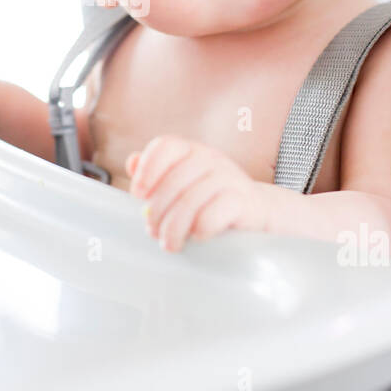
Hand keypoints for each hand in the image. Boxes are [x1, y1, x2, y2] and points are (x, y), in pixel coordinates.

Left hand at [126, 134, 270, 251]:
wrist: (258, 214)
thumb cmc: (212, 201)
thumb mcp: (183, 185)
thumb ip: (157, 174)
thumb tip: (132, 162)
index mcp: (192, 151)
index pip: (165, 146)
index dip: (147, 169)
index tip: (138, 195)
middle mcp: (210, 159)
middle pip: (173, 180)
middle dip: (157, 211)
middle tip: (153, 232)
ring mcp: (230, 177)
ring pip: (191, 200)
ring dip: (174, 227)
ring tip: (170, 243)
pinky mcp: (245, 200)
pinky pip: (214, 213)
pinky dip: (201, 228)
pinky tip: (198, 236)